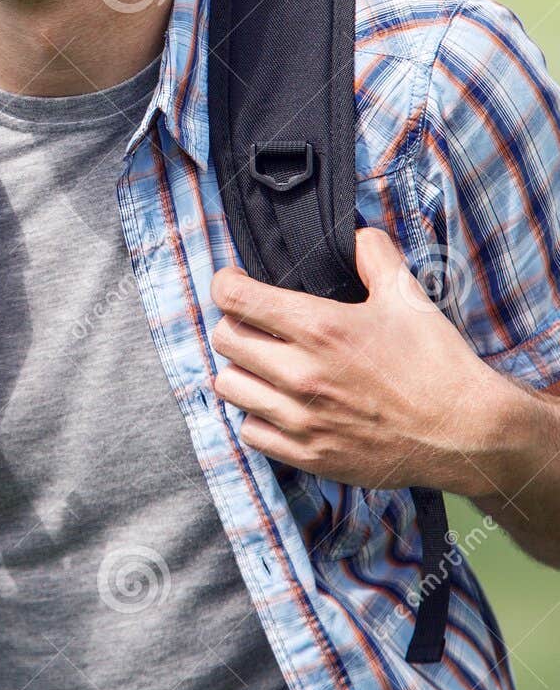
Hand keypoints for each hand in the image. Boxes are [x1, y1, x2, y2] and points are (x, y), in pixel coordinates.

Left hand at [208, 226, 516, 497]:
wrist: (465, 433)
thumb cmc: (437, 362)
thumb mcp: (407, 295)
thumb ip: (373, 254)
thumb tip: (354, 234)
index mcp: (320, 329)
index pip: (235, 298)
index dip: (227, 283)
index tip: (235, 282)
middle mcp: (301, 374)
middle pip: (224, 339)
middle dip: (234, 323)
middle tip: (255, 323)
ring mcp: (301, 419)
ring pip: (229, 386)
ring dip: (242, 370)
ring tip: (264, 365)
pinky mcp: (307, 455)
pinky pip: (250, 431)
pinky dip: (257, 415)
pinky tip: (279, 404)